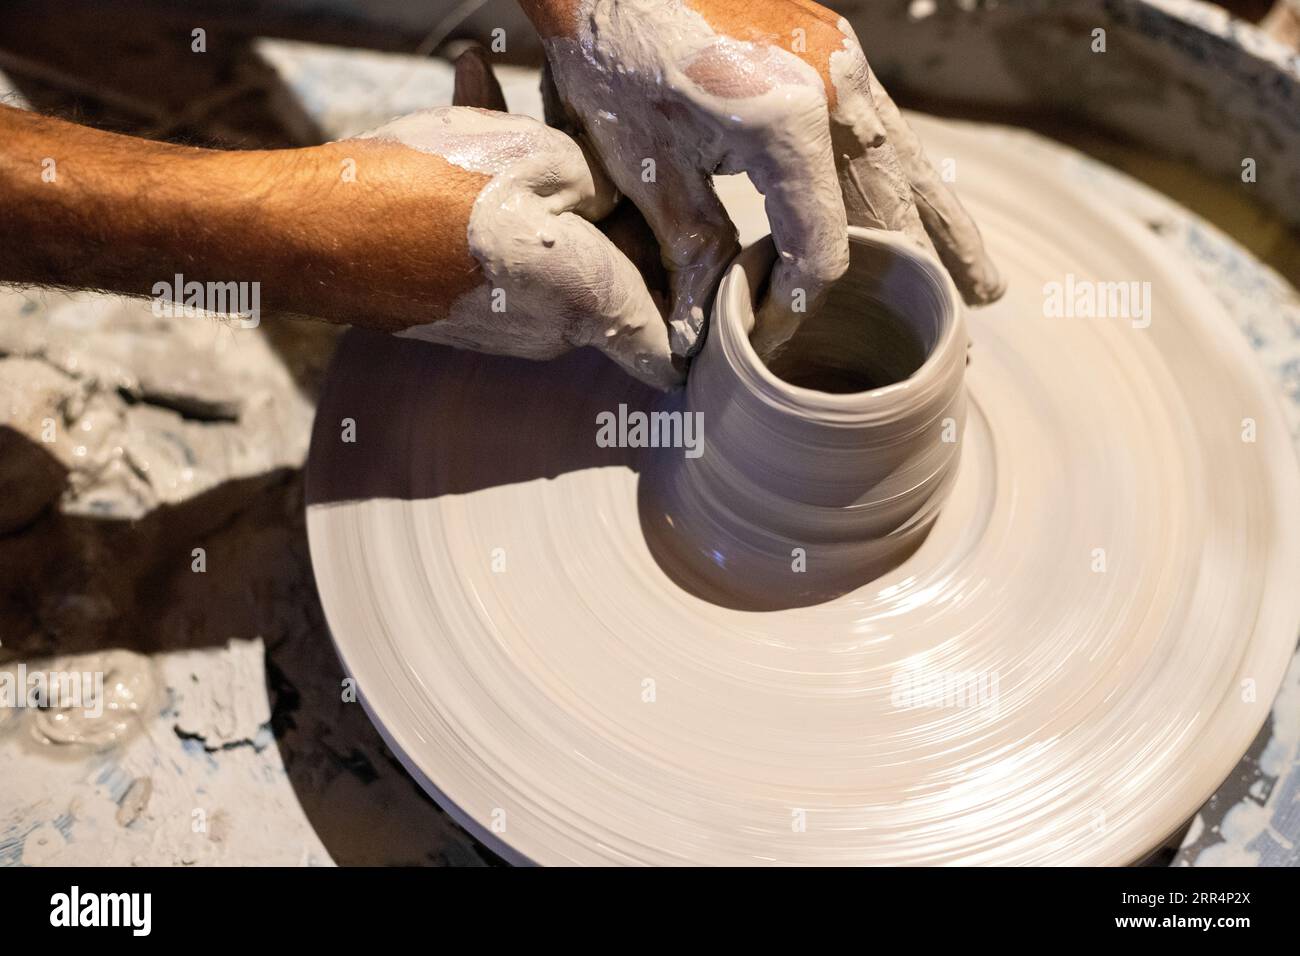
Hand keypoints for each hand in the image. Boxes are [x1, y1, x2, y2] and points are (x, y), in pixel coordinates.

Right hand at [353, 106, 679, 388]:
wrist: (312, 233)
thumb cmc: (426, 189)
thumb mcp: (538, 157)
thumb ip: (600, 187)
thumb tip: (609, 204)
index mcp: (588, 299)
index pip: (668, 350)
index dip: (691, 319)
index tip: (700, 274)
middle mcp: (553, 329)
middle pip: (616, 284)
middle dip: (617, 221)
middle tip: (598, 152)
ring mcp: (504, 326)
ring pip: (557, 256)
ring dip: (552, 196)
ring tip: (521, 108)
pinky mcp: (463, 311)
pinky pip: (504, 255)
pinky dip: (503, 203)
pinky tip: (477, 110)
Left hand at [522, 0, 1004, 356]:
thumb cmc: (618, 57)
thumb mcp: (646, 167)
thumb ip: (689, 255)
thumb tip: (699, 342)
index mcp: (787, 120)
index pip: (823, 240)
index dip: (804, 299)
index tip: (782, 333)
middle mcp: (833, 88)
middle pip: (891, 202)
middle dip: (922, 273)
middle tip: (958, 330)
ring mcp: (842, 63)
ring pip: (908, 163)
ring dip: (945, 227)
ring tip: (986, 287)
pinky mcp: (833, 52)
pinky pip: (885, 130)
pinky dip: (910, 180)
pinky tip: (924, 209)